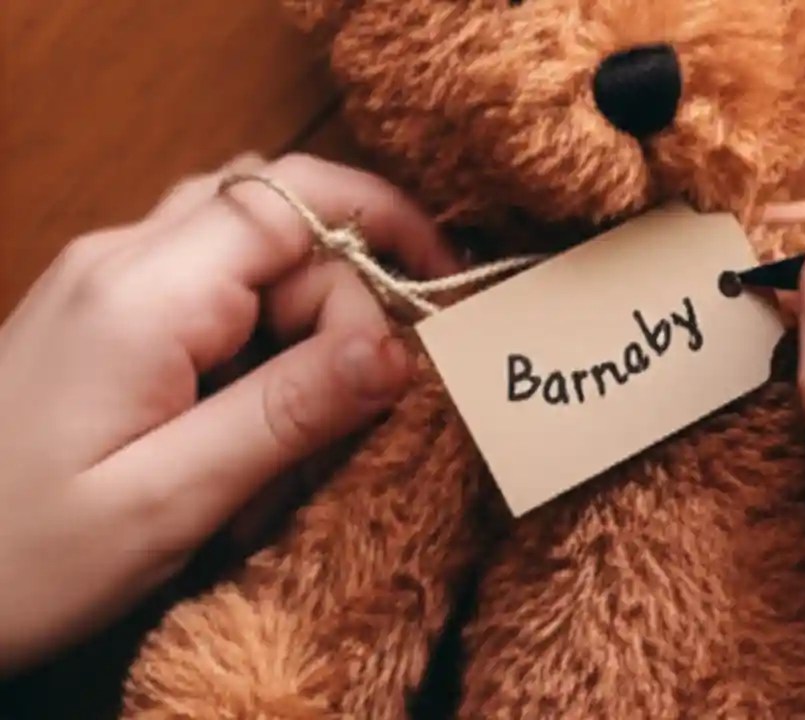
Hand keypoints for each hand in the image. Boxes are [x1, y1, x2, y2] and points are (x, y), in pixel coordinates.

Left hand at [0, 153, 454, 673]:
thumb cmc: (19, 558)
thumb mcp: (169, 500)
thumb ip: (287, 412)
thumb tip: (398, 347)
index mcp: (141, 294)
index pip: (291, 205)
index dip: (383, 230)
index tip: (441, 310)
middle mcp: (123, 263)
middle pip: (277, 220)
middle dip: (347, 298)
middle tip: (371, 401)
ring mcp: (109, 286)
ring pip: (251, 252)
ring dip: (308, 322)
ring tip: (320, 417)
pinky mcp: (109, 321)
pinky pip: (215, 297)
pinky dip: (265, 348)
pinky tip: (258, 432)